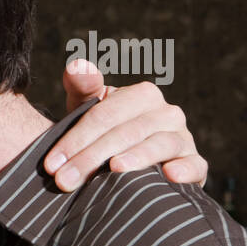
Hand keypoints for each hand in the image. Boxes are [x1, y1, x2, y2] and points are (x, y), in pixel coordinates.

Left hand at [48, 58, 207, 190]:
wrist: (131, 160)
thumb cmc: (104, 134)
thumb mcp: (88, 110)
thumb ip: (82, 88)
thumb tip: (77, 65)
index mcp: (141, 96)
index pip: (104, 115)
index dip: (76, 138)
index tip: (51, 163)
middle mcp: (167, 112)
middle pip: (125, 132)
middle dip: (91, 157)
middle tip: (64, 180)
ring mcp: (183, 138)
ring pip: (158, 145)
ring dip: (135, 159)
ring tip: (114, 170)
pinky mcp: (195, 164)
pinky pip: (195, 165)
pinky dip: (186, 169)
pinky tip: (170, 175)